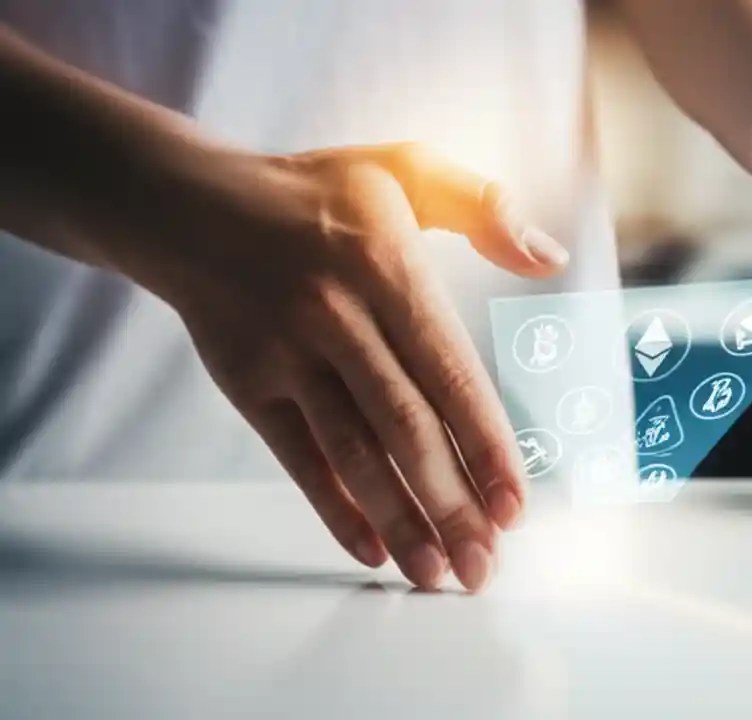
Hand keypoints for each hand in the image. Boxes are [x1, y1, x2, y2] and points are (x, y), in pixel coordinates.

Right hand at [119, 142, 568, 590]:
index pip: (450, 373)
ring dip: (401, 522)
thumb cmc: (316, 192)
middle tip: (486, 566)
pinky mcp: (250, 386)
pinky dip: (336, 508)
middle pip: (406, 429)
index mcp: (387, 268)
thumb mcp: (405, 167)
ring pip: (354, 454)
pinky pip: (299, 458)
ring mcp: (288, 356)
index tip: (517, 503)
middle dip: (452, 506)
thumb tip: (550, 257)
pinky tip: (374, 550)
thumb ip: (485, 207)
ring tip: (440, 575)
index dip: (486, 444)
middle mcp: (338, 318)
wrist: (191, 205)